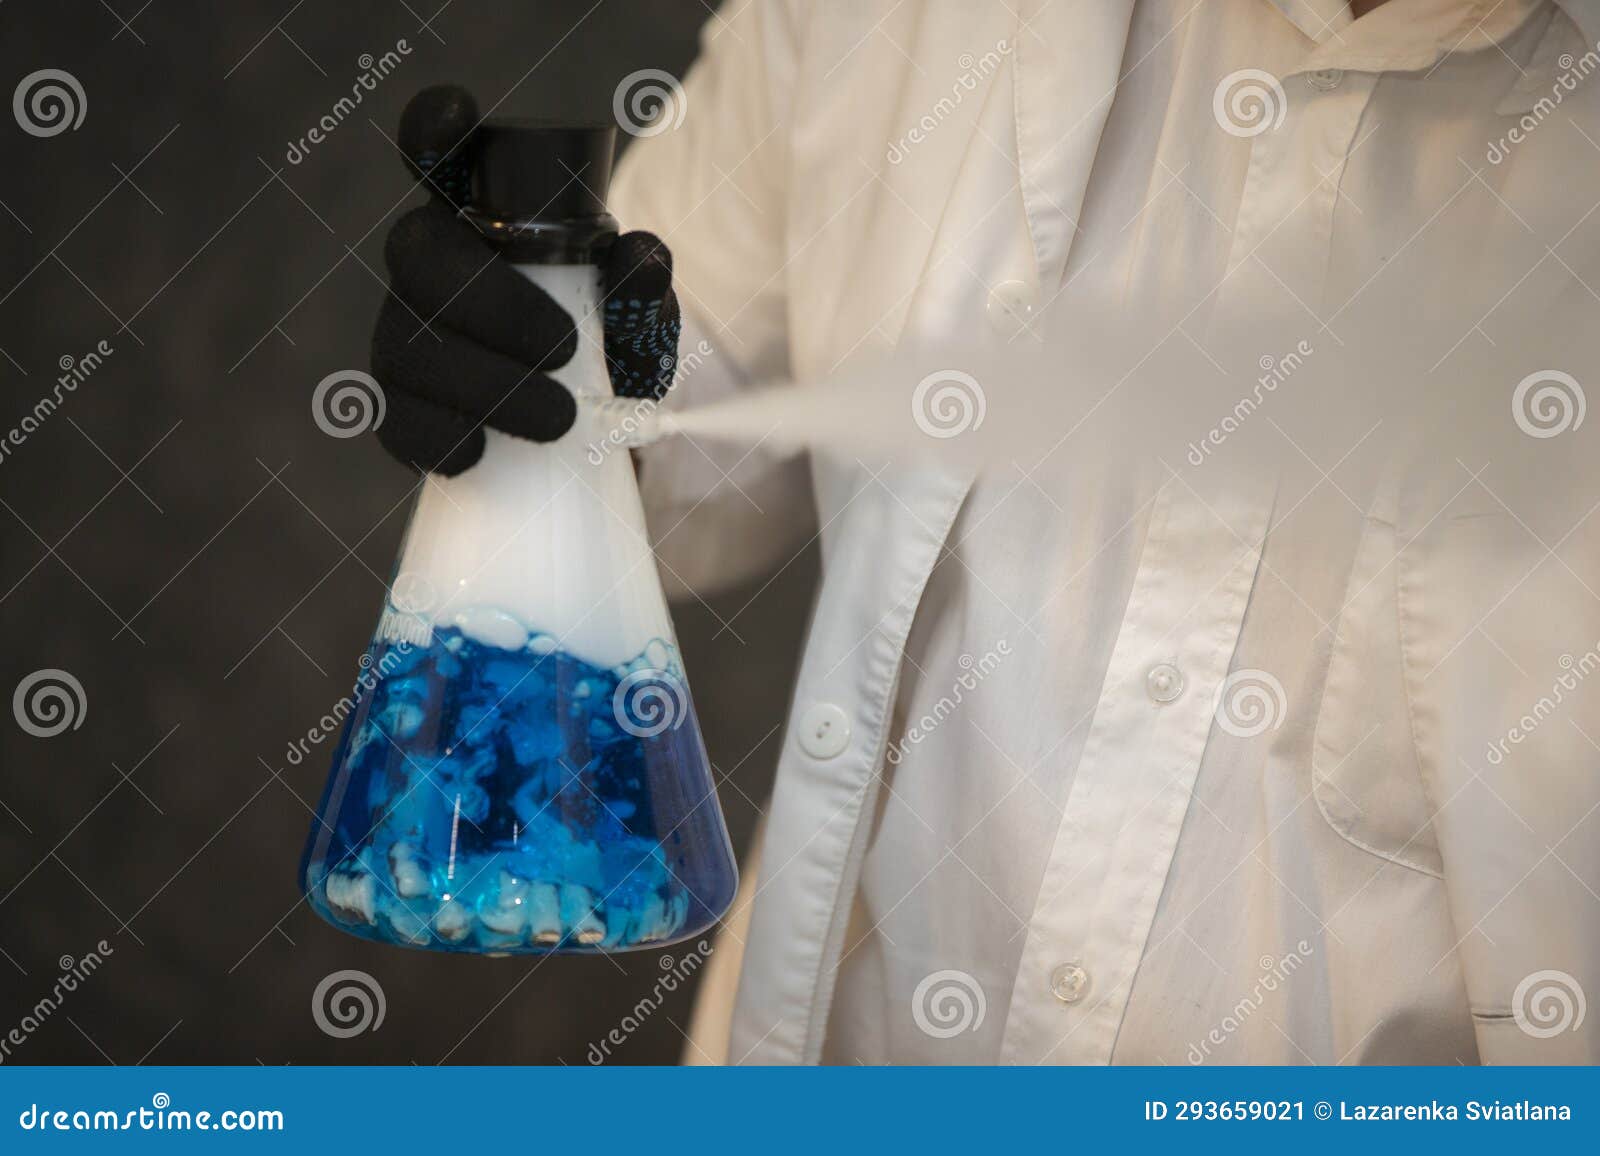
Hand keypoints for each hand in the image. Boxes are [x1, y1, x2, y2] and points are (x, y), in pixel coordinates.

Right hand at [371, 85, 680, 475]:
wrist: (600, 440)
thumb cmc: (612, 351)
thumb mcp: (642, 316)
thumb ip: (646, 283)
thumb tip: (641, 255)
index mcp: (482, 218)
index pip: (439, 153)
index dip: (433, 125)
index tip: (457, 118)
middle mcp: (431, 265)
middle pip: (420, 255)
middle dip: (491, 304)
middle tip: (564, 349)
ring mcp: (405, 335)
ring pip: (407, 344)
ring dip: (485, 384)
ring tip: (559, 419)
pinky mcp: (401, 409)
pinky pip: (397, 418)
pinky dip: (442, 436)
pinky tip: (480, 451)